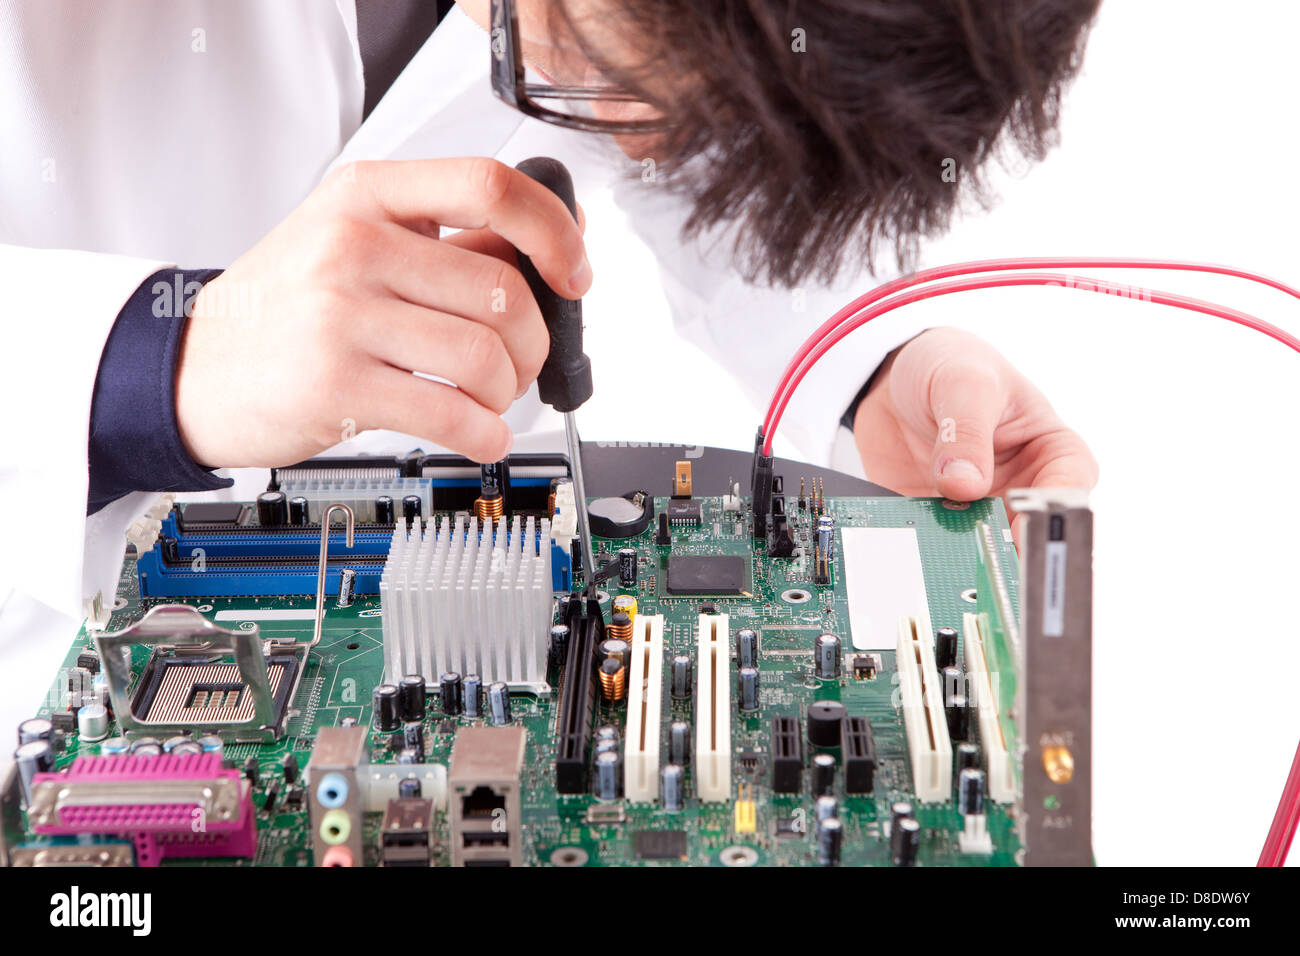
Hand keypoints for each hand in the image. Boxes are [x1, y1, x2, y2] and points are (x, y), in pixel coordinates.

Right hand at [175, 158, 590, 467]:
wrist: (193, 368)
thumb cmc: (284, 307)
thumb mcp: (353, 242)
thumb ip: (448, 240)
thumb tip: (552, 245)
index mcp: (368, 195)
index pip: (490, 187)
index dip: (554, 231)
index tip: (574, 273)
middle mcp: (353, 243)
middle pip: (503, 290)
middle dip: (534, 343)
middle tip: (522, 363)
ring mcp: (340, 313)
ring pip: (485, 356)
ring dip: (508, 393)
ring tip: (489, 400)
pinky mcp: (336, 385)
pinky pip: (451, 413)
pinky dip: (486, 434)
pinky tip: (480, 434)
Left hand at [853, 327, 1097, 536]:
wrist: (893, 375)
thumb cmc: (950, 362)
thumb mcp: (963, 382)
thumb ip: (966, 431)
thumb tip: (964, 485)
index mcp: (1050, 448)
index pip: (1069, 486)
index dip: (1051, 509)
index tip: (1023, 521)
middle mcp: (1020, 484)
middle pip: (1027, 530)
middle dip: (1008, 548)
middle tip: (985, 559)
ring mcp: (978, 506)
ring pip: (982, 544)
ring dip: (964, 555)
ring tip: (943, 556)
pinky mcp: (936, 517)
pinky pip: (934, 542)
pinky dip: (924, 548)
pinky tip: (908, 545)